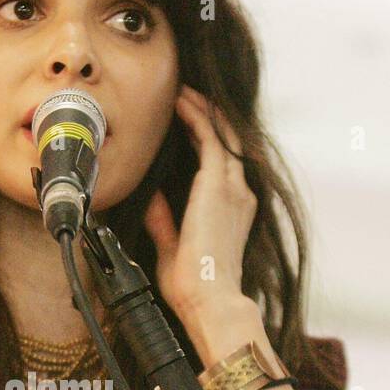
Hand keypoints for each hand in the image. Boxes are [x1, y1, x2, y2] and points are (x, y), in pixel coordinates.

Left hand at [143, 84, 257, 317]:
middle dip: (208, 117)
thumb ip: (163, 220)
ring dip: (202, 111)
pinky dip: (196, 117)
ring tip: (184, 92)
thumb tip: (151, 197)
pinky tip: (181, 102)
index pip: (221, 164)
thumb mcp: (171, 246)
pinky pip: (210, 137)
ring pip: (220, 134)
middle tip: (187, 97)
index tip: (188, 124)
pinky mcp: (218, 183)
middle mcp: (239, 194)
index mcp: (232, 210)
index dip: (206, 140)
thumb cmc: (193, 284)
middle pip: (226, 142)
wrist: (208, 297)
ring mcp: (232, 187)